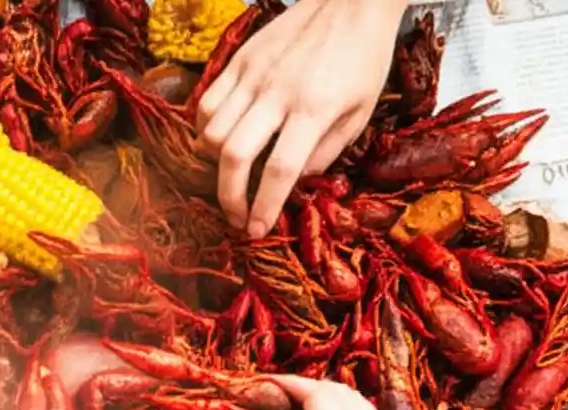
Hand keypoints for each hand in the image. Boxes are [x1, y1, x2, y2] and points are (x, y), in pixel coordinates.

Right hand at [196, 0, 408, 236]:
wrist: (351, 1)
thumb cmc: (363, 59)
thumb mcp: (360, 113)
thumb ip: (326, 152)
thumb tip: (293, 182)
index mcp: (314, 109)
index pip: (278, 170)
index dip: (263, 207)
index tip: (256, 230)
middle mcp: (277, 93)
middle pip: (234, 156)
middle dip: (228, 197)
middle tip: (235, 216)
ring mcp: (252, 74)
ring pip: (212, 131)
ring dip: (214, 164)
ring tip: (229, 176)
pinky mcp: (238, 60)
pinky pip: (207, 103)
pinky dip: (205, 130)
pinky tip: (218, 141)